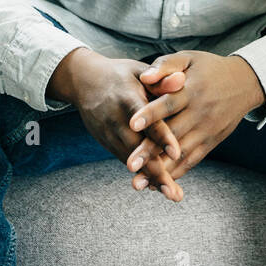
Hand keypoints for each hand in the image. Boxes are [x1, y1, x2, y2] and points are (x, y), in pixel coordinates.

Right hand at [48, 49, 186, 198]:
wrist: (83, 81)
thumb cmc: (121, 74)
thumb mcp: (140, 71)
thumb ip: (161, 79)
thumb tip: (181, 80)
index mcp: (127, 98)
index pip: (146, 119)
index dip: (161, 136)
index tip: (176, 153)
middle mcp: (116, 120)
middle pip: (138, 149)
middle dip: (156, 171)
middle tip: (174, 192)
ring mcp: (109, 133)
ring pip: (132, 160)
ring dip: (151, 179)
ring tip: (173, 194)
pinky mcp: (106, 142)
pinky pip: (126, 159)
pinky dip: (141, 174)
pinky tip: (158, 185)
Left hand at [127, 51, 265, 194]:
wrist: (245, 83)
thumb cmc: (209, 68)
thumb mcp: (189, 58)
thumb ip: (166, 65)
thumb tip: (144, 76)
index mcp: (191, 90)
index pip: (168, 103)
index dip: (150, 114)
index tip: (131, 124)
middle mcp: (199, 113)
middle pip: (172, 134)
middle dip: (150, 151)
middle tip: (130, 165)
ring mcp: (206, 130)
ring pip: (181, 153)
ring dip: (160, 170)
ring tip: (139, 183)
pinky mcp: (211, 142)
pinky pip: (192, 160)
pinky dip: (176, 173)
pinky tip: (158, 184)